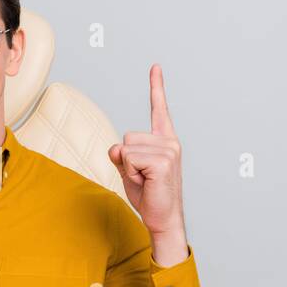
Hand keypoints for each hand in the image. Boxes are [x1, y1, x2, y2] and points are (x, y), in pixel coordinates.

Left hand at [108, 64, 188, 264]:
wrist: (163, 220)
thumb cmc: (149, 196)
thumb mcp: (129, 171)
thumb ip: (121, 155)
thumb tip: (116, 148)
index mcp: (165, 141)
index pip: (158, 109)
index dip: (156, 87)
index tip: (155, 67)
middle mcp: (169, 142)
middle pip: (127, 137)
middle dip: (126, 160)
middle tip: (142, 178)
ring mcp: (168, 150)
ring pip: (126, 148)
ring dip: (129, 168)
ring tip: (145, 181)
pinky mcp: (163, 161)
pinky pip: (129, 158)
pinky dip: (131, 173)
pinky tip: (147, 183)